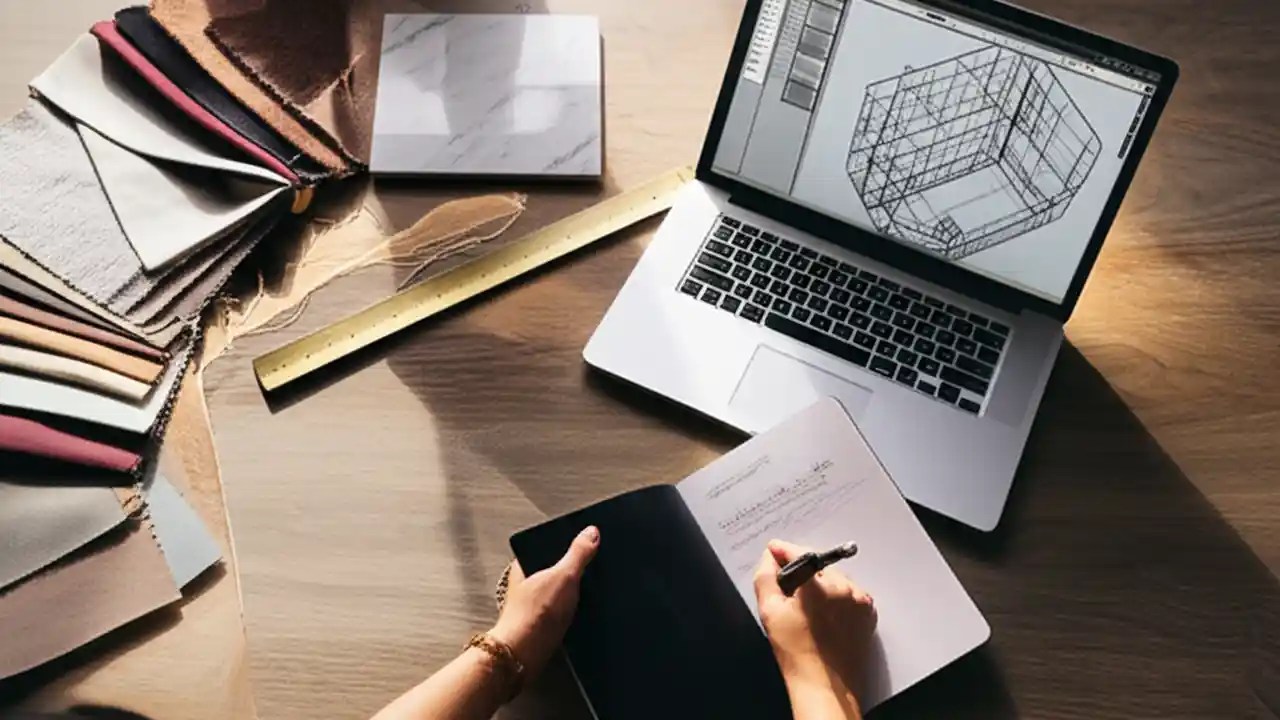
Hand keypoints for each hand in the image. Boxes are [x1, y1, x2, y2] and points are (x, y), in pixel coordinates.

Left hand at [490, 526, 599, 677]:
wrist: (524, 655)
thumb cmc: (535, 615)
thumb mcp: (564, 576)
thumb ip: (578, 554)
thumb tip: (591, 532)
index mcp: (524, 565)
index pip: (547, 546)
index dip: (567, 544)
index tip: (586, 543)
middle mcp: (526, 583)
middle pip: (556, 569)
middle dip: (573, 571)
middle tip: (590, 571)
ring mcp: (534, 603)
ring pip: (560, 591)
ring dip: (573, 593)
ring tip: (586, 594)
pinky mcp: (542, 622)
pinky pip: (563, 609)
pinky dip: (573, 610)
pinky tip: (581, 613)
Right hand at [754, 539, 877, 696]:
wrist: (824, 685)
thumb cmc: (797, 653)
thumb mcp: (770, 611)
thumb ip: (766, 577)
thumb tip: (769, 558)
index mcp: (818, 583)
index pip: (799, 552)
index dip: (783, 551)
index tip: (775, 551)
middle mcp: (844, 587)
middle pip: (818, 566)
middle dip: (803, 574)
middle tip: (790, 593)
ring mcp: (859, 601)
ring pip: (835, 580)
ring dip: (822, 586)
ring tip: (810, 611)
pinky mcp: (868, 614)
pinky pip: (850, 595)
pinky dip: (838, 600)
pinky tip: (826, 618)